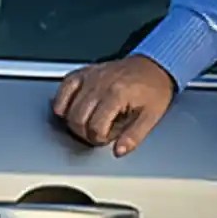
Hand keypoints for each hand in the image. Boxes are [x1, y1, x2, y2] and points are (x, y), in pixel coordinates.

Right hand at [51, 55, 176, 156]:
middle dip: (85, 133)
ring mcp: (91, 76)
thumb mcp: (151, 116)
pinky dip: (62, 102)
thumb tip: (119, 151)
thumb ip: (134, 136)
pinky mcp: (85, 71)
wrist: (154, 66)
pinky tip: (71, 110)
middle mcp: (101, 83)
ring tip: (89, 123)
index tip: (107, 138)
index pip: (96, 127)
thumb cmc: (154, 88)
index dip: (100, 138)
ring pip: (66, 107)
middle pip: (77, 119)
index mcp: (118, 94)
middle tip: (98, 133)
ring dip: (74, 121)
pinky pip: (64, 88)